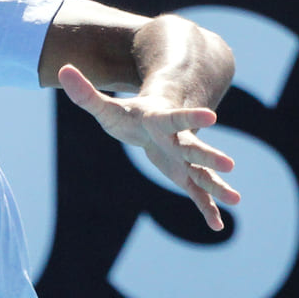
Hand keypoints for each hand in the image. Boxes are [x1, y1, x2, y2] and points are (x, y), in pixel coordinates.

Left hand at [58, 64, 240, 230]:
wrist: (153, 121)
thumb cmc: (128, 115)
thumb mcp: (105, 107)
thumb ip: (86, 93)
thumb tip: (62, 71)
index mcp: (161, 122)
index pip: (176, 119)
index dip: (191, 117)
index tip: (212, 118)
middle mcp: (178, 141)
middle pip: (195, 149)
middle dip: (210, 158)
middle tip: (230, 165)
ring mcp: (183, 160)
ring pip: (202, 174)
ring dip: (217, 187)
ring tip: (236, 201)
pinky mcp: (183, 176)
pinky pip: (198, 195)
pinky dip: (207, 209)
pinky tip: (218, 226)